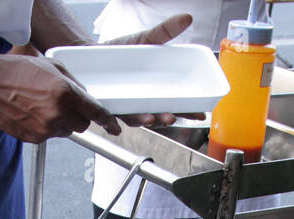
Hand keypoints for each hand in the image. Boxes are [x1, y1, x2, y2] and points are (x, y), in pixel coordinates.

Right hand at [0, 53, 121, 142]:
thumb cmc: (16, 71)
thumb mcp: (51, 66)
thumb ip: (73, 83)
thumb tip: (85, 96)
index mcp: (65, 93)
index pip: (95, 112)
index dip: (108, 121)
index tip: (114, 128)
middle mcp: (57, 113)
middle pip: (82, 125)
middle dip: (77, 116)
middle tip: (62, 104)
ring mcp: (45, 128)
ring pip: (66, 131)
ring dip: (60, 121)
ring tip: (40, 106)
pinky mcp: (34, 138)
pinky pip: (49, 136)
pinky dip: (46, 127)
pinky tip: (32, 113)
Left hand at [101, 14, 197, 128]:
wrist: (93, 52)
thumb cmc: (122, 51)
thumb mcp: (145, 39)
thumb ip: (165, 31)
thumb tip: (186, 18)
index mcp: (155, 90)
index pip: (176, 104)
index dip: (189, 112)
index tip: (200, 114)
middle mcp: (141, 101)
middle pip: (158, 117)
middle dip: (166, 119)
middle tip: (172, 116)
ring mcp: (123, 106)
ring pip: (135, 121)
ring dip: (143, 122)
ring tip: (150, 118)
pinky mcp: (104, 106)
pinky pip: (109, 120)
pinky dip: (112, 125)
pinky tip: (115, 126)